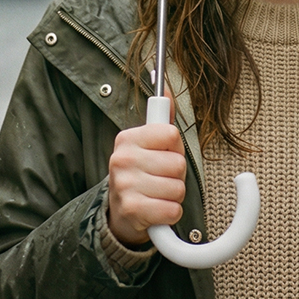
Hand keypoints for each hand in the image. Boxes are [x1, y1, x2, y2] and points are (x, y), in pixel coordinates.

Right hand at [107, 118, 185, 246]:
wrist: (120, 213)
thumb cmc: (140, 176)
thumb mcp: (147, 145)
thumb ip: (160, 116)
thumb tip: (164, 85)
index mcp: (127, 139)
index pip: (172, 134)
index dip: (175, 148)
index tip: (163, 155)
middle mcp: (122, 159)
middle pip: (178, 163)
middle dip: (176, 176)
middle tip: (160, 180)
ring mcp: (125, 185)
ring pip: (178, 188)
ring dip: (173, 196)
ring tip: (157, 195)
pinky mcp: (132, 209)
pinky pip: (173, 210)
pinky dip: (170, 213)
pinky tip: (156, 210)